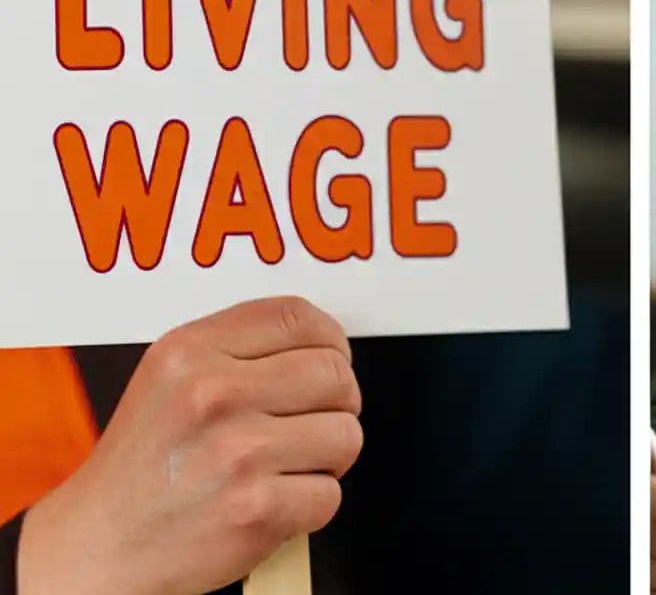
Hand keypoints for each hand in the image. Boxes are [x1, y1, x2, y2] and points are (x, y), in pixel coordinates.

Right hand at [17, 296, 362, 594]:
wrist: (100, 546)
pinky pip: (330, 494)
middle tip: (310, 425)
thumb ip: (238, 350)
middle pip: (335, 374)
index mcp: (190, 352)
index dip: (331, 341)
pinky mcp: (255, 508)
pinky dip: (311, 505)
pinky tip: (273, 502)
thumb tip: (322, 343)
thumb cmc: (146, 467)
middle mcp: (212, 394)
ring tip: (284, 467)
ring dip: (328, 458)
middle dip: (338, 404)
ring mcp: (236, 452)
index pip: (298, 317)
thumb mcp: (169, 379)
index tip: (331, 361)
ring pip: (345, 434)